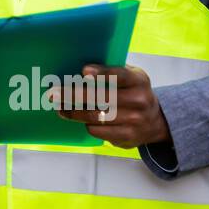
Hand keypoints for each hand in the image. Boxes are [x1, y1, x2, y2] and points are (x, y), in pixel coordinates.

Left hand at [54, 64, 170, 148]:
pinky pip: (99, 131)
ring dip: (73, 112)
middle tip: (53, 93)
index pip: (119, 75)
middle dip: (73, 95)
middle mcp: (139, 100)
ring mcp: (135, 120)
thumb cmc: (133, 92)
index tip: (83, 71)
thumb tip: (77, 71)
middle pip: (101, 98)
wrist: (155, 121)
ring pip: (96, 116)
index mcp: (138, 80)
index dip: (101, 73)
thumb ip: (111, 73)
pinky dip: (85, 124)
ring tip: (59, 107)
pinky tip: (76, 118)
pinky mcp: (128, 137)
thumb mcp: (130, 78)